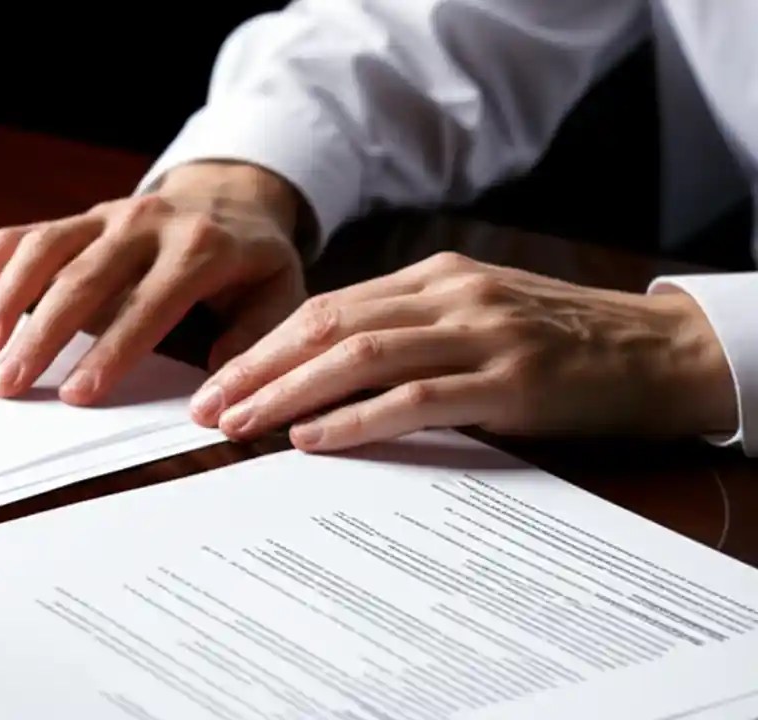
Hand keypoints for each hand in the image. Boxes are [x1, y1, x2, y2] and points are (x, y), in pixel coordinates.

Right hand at [0, 161, 308, 404]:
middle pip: (84, 278)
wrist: (232, 194)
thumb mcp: (279, 293)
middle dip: (43, 334)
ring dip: (6, 297)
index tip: (77, 393)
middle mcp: (146, 224)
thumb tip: (216, 395)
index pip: (150, 304)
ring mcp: (105, 216)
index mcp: (200, 249)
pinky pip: (24, 234)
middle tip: (9, 383)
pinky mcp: (78, 217)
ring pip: (45, 249)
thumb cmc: (252, 260)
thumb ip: (254, 341)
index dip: (112, 350)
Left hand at [189, 251, 737, 450]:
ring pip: (360, 355)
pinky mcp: (511, 381)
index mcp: (436, 278)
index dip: (264, 346)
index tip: (216, 381)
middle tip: (205, 406)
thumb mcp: (476, 320)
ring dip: (289, 391)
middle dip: (256, 367)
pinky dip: (355, 417)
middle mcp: (450, 295)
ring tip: (240, 423)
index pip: (327, 307)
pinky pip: (416, 398)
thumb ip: (410, 334)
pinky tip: (311, 438)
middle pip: (328, 326)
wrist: (660, 352)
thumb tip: (323, 375)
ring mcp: (481, 334)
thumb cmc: (560, 343)